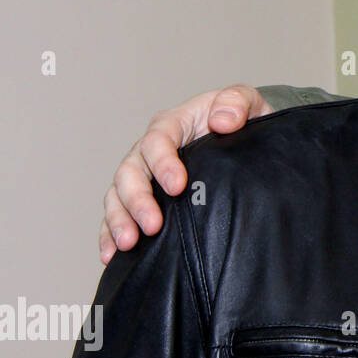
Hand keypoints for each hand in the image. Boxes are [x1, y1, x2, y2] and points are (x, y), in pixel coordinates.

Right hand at [99, 85, 271, 262]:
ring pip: (118, 195)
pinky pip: (117, 215)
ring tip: (129, 243)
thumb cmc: (241, 119)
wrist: (242, 138)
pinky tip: (112, 255)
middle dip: (138, 199)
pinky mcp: (142, 197)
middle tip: (153, 225)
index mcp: (173, 124)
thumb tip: (223, 121)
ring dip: (119, 219)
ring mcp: (143, 174)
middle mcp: (150, 149)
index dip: (163, 163)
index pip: (158, 141)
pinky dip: (109, 234)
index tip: (178, 187)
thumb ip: (237, 102)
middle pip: (130, 172)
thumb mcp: (247, 102)